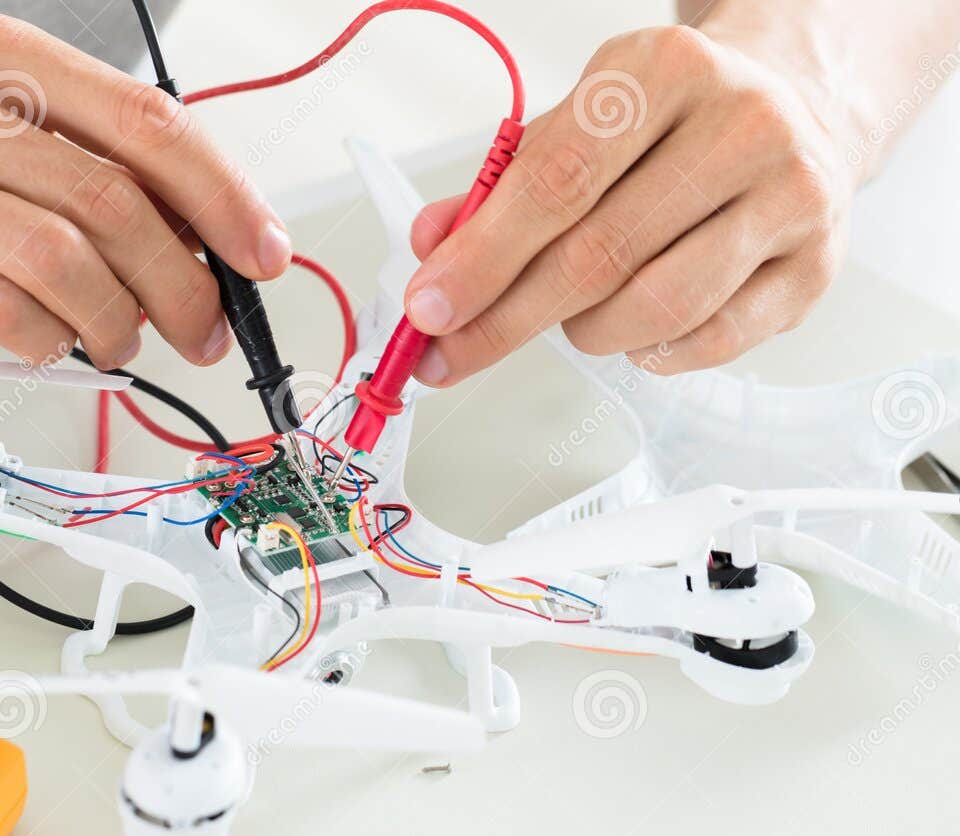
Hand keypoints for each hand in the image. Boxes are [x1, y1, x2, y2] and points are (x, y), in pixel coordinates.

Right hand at [0, 6, 290, 368]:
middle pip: (115, 197)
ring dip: (118, 320)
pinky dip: (46, 342)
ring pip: (63, 258)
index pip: (143, 121)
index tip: (257, 252)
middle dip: (183, 280)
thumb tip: (188, 236)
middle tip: (202, 327)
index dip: (221, 196)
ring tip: (122, 344)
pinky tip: (50, 346)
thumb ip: (67, 164)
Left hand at [402, 23, 855, 383]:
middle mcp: (741, 124)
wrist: (795, 110)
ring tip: (568, 319)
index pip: (556, 182)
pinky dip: (650, 353)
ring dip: (586, 334)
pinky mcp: (816, 265)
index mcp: (666, 72)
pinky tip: (633, 334)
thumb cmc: (669, 125)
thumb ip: (500, 187)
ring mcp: (791, 196)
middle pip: (599, 255)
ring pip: (656, 308)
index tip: (430, 308)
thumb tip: (433, 246)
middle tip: (454, 350)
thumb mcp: (577, 126)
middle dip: (507, 318)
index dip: (482, 258)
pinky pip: (711, 341)